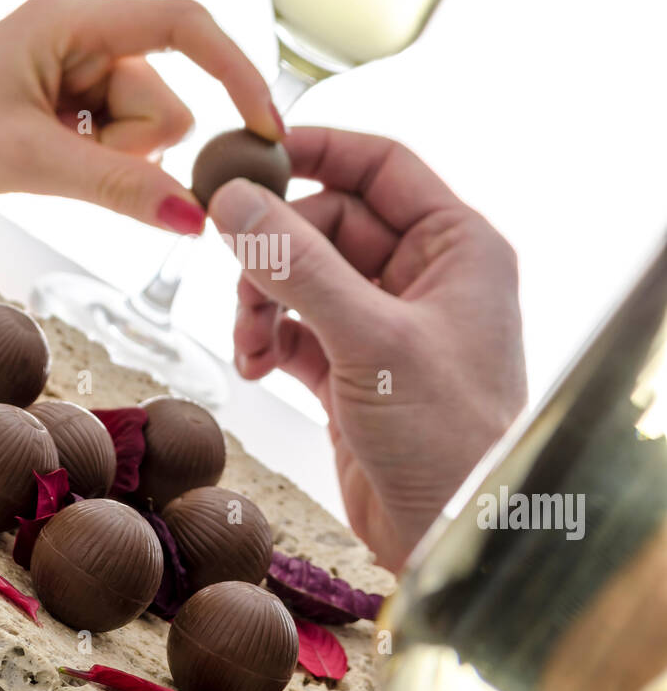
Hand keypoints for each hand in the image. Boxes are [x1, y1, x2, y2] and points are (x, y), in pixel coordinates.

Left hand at [0, 0, 281, 230]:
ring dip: (110, 163)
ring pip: (145, 134)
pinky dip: (99, 169)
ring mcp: (78, 77)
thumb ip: (115, 185)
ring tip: (44, 161)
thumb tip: (194, 218)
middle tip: (61, 156)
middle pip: (164, 102)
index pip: (183, 27)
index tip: (264, 128)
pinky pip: (120, 149)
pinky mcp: (71, 111)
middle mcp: (84, 40)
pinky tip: (48, 164)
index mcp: (73, 21)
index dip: (236, 71)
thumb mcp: (24, 159)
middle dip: (131, 147)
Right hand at [209, 127, 526, 570]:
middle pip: (327, 222)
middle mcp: (425, 276)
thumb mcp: (370, 340)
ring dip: (263, 301)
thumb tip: (232, 199)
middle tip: (240, 280)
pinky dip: (268, 339)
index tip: (249, 153)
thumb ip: (299, 264)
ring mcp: (387, 323)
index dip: (316, 151)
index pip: (380, 166)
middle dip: (275, 251)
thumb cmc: (448, 439)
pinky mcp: (354, 370)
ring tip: (250, 343)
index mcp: (457, 247)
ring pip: (303, 276)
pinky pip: (295, 327)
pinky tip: (255, 367)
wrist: (451, 539)